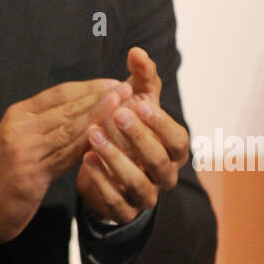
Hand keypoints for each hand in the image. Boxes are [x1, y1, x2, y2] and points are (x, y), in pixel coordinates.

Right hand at [0, 77, 132, 245]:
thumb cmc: (2, 173)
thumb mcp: (18, 138)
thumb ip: (43, 123)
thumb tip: (79, 108)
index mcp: (18, 114)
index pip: (59, 93)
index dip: (88, 87)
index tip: (113, 82)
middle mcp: (21, 127)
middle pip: (67, 107)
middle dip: (99, 97)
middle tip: (126, 87)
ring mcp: (25, 150)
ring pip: (69, 129)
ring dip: (99, 116)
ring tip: (123, 106)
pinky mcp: (31, 174)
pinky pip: (66, 156)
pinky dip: (88, 145)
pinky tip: (107, 139)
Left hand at [76, 48, 189, 225]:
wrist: (109, 169)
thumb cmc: (129, 129)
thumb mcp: (138, 102)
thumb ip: (141, 77)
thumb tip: (136, 51)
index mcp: (173, 150)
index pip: (179, 140)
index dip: (162, 124)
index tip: (139, 104)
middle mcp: (164, 176)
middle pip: (160, 161)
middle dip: (139, 138)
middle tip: (117, 115)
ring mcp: (146, 196)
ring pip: (138, 184)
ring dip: (116, 159)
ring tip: (93, 135)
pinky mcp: (124, 212)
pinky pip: (116, 203)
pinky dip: (101, 183)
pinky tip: (85, 160)